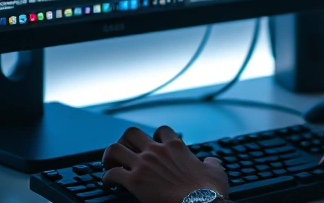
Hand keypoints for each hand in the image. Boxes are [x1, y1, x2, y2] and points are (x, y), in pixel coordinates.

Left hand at [102, 126, 228, 202]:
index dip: (156, 137)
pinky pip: (111, 174)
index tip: (154, 145)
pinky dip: (107, 179)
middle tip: (125, 153)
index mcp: (176, 147)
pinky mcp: (134, 181)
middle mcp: (156, 151)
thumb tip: (211, 162)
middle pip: (131, 133)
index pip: (161, 130)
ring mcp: (143, 165)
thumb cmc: (209, 191)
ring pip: (114, 149)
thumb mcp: (216, 172)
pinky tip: (109, 185)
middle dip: (124, 141)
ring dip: (109, 157)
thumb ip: (211, 163)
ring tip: (110, 165)